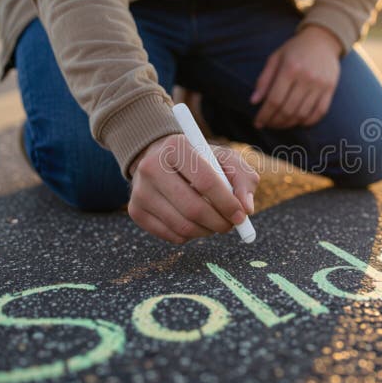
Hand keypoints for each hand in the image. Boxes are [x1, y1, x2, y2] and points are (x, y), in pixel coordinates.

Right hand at [127, 134, 258, 243]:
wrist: (160, 159)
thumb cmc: (201, 160)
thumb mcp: (226, 159)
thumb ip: (243, 179)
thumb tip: (246, 208)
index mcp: (176, 147)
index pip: (206, 181)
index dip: (227, 203)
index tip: (241, 216)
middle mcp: (152, 167)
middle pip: (193, 208)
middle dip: (219, 223)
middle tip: (231, 225)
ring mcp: (140, 191)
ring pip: (182, 226)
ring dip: (207, 231)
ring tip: (216, 223)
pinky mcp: (135, 211)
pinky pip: (171, 235)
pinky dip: (191, 235)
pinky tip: (196, 223)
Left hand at [250, 24, 342, 128]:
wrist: (322, 40)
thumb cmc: (294, 49)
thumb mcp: (275, 58)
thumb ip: (264, 80)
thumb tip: (254, 102)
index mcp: (290, 68)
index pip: (274, 100)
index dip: (264, 115)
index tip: (258, 123)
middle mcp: (307, 77)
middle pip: (288, 110)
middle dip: (275, 122)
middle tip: (268, 124)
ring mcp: (320, 84)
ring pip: (303, 114)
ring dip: (289, 124)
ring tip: (280, 124)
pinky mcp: (331, 88)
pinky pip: (319, 112)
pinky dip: (308, 121)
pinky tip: (298, 121)